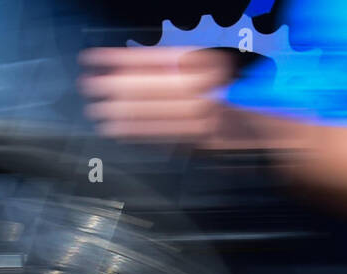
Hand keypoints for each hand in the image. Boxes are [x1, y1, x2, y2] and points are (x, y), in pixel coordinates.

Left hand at [79, 46, 233, 146]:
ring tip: (96, 109)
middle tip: (90, 86)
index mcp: (208, 64)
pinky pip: (158, 136)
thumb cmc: (226, 94)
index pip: (155, 59)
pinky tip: (115, 128)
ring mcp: (203, 119)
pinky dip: (134, 132)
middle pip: (149, 88)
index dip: (122, 59)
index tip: (98, 59)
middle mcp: (206, 91)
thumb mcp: (201, 67)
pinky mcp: (198, 142)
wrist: (256, 124)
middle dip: (114, 87)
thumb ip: (167, 66)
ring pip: (151, 114)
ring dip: (118, 112)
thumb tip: (125, 66)